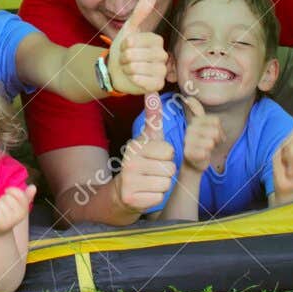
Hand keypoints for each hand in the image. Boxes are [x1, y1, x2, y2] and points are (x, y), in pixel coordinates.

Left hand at [0, 184, 34, 235]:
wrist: (1, 230)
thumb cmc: (9, 214)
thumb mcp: (19, 205)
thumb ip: (26, 196)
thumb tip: (33, 186)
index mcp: (25, 210)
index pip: (20, 194)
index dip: (11, 190)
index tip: (7, 191)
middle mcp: (19, 215)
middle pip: (7, 197)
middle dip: (2, 199)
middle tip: (3, 206)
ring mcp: (10, 220)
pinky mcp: (1, 223)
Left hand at [104, 0, 167, 94]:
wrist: (115, 71)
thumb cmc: (123, 49)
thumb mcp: (129, 28)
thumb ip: (142, 9)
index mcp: (157, 41)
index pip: (137, 40)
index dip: (126, 44)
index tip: (126, 46)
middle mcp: (163, 56)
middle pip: (135, 54)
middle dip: (124, 57)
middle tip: (127, 59)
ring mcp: (161, 72)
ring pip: (138, 68)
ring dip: (127, 69)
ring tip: (129, 69)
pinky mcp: (157, 86)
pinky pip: (143, 82)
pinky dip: (133, 80)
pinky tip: (133, 79)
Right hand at [118, 92, 175, 211]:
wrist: (122, 191)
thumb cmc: (141, 162)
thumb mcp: (147, 139)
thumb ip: (153, 117)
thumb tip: (153, 92)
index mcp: (135, 147)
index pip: (169, 151)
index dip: (167, 156)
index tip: (155, 157)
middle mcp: (129, 163)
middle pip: (169, 168)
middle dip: (166, 172)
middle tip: (153, 171)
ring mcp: (129, 182)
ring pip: (166, 183)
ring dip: (162, 185)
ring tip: (150, 181)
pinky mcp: (132, 199)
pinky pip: (159, 197)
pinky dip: (156, 197)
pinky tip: (146, 193)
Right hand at [179, 96, 222, 172]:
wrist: (194, 162)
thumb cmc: (202, 143)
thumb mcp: (204, 127)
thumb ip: (198, 111)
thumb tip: (189, 98)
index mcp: (195, 121)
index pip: (215, 121)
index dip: (219, 129)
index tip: (215, 133)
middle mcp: (190, 129)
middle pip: (215, 131)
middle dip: (217, 140)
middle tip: (211, 144)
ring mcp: (187, 141)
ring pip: (210, 142)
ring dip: (212, 148)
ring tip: (207, 149)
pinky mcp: (187, 153)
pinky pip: (205, 152)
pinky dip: (206, 156)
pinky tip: (202, 156)